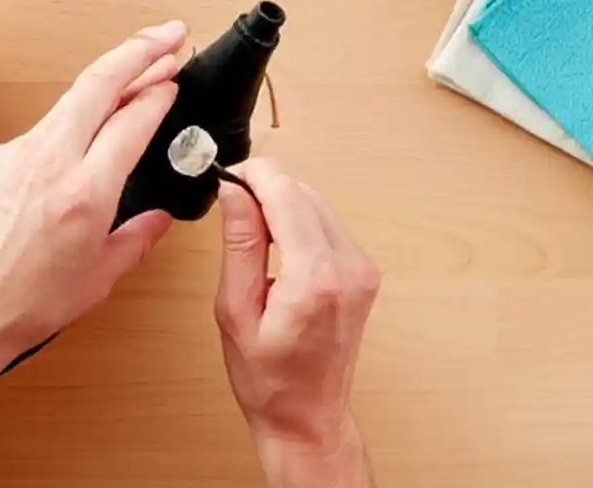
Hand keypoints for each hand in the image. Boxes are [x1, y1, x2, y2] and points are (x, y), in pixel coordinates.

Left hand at [0, 20, 187, 414]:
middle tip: (168, 36)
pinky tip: (84, 129)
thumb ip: (136, 238)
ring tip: (133, 75)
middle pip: (98, 83)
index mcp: (83, 192)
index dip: (159, 93)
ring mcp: (16, 155)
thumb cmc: (19, 305)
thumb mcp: (99, 277)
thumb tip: (156, 219)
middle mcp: (48, 162)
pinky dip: (71, 119)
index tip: (174, 81)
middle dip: (138, 51)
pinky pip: (42, 127)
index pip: (131, 120)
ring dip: (106, 81)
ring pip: (68, 100)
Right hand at [214, 160, 380, 487]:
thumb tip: (234, 191)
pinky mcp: (365, 272)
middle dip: (265, 189)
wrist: (308, 417)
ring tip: (249, 233)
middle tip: (230, 205)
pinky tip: (277, 247)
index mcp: (315, 279)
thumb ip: (239, 244)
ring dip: (282, 204)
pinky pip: (329, 226)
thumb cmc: (267, 378)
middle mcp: (349, 268)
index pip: (286, 194)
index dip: (254, 175)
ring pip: (317, 204)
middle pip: (304, 193)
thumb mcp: (235, 310)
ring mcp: (363, 269)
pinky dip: (299, 223)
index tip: (227, 177)